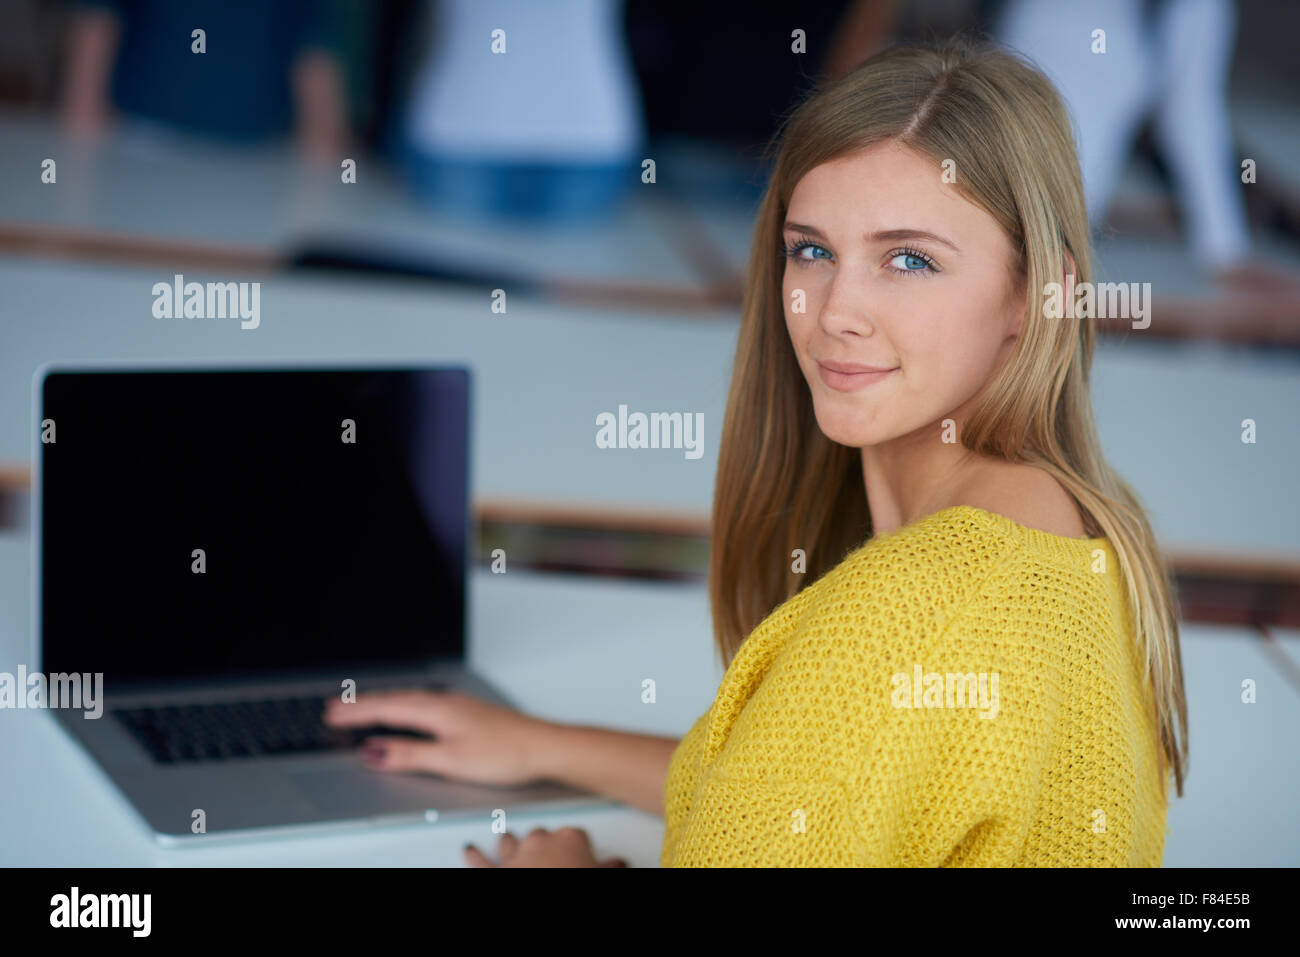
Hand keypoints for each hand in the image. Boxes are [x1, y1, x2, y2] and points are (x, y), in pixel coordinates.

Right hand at [321, 688, 549, 786]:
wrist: (544, 747)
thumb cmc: (505, 753)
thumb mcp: (450, 761)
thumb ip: (409, 755)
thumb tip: (372, 751)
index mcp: (437, 709)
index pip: (387, 709)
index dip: (356, 713)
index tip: (331, 714)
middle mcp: (445, 701)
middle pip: (395, 700)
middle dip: (363, 704)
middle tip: (334, 709)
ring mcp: (457, 705)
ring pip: (410, 700)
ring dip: (383, 704)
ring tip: (360, 708)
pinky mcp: (467, 713)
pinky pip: (424, 704)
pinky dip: (403, 707)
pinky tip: (406, 714)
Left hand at [464, 828, 627, 867]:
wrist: (543, 911)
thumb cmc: (574, 882)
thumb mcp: (601, 876)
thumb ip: (610, 868)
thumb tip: (620, 864)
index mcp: (570, 839)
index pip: (579, 836)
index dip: (583, 849)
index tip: (587, 858)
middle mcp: (540, 842)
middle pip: (544, 835)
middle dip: (546, 843)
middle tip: (551, 853)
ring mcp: (515, 856)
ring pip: (511, 841)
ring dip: (510, 841)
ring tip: (507, 835)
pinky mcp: (493, 872)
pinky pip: (480, 861)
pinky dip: (474, 856)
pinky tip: (469, 850)